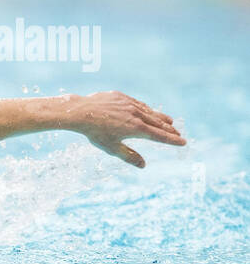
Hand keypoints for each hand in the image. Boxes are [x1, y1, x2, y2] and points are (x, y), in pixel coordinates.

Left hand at [64, 91, 184, 167]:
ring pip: (150, 112)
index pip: (160, 136)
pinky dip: (147, 109)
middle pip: (159, 123)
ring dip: (161, 118)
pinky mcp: (122, 97)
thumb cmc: (94, 132)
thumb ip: (129, 156)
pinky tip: (150, 111)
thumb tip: (144, 166)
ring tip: (170, 122)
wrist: (80, 112)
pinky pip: (139, 104)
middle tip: (178, 134)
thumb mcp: (111, 148)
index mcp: (137, 129)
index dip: (173, 140)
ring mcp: (130, 104)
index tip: (183, 142)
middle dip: (170, 130)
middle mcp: (137, 114)